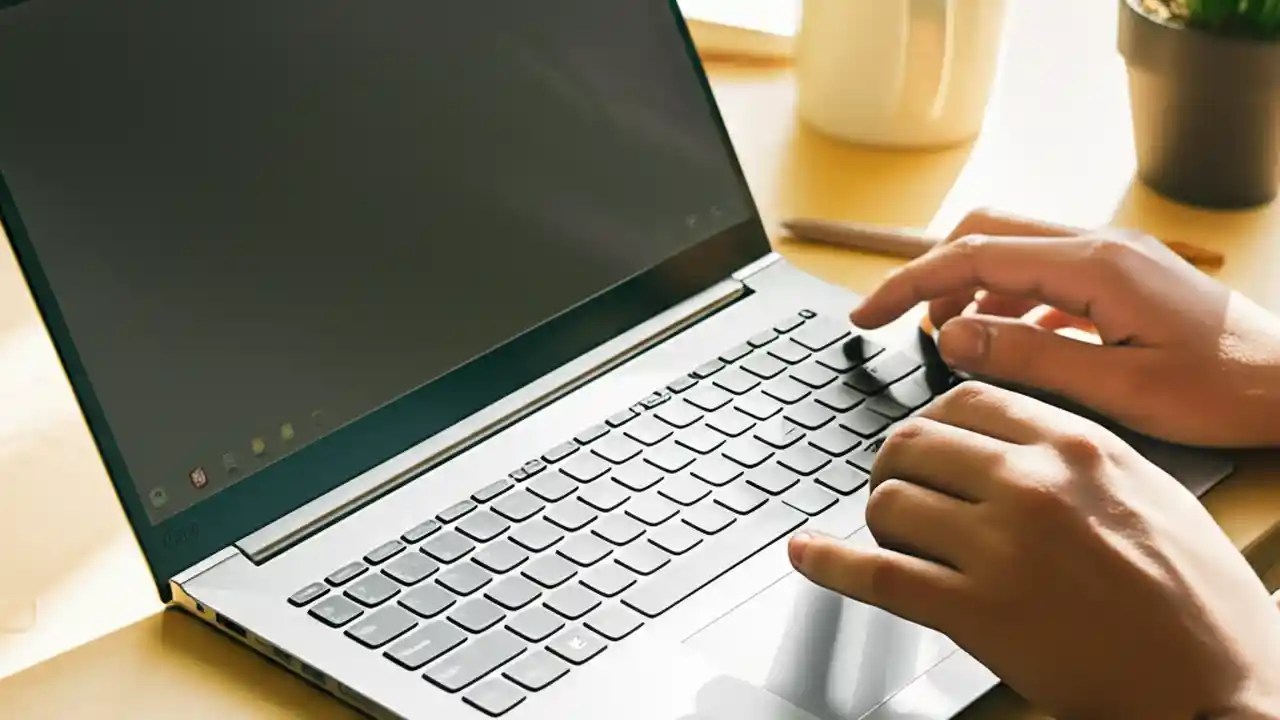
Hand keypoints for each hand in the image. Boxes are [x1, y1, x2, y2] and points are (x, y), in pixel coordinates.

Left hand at [788, 382, 1279, 718]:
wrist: (1218, 686)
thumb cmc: (1196, 597)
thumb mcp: (1148, 490)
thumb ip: (1073, 453)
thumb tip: (1008, 436)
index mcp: (1074, 445)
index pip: (964, 401)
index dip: (930, 423)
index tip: (924, 443)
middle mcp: (1030, 484)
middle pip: (913, 444)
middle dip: (894, 466)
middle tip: (897, 489)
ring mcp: (999, 548)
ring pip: (890, 504)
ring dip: (878, 519)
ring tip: (891, 536)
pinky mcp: (975, 613)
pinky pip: (877, 575)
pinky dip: (829, 564)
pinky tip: (807, 555)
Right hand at [851, 208, 1279, 446]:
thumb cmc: (1225, 391)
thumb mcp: (1118, 386)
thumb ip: (1027, 355)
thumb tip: (952, 333)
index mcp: (1093, 265)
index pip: (971, 256)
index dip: (908, 287)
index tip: (865, 316)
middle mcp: (1099, 245)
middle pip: (984, 235)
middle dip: (928, 275)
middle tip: (889, 321)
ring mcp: (1112, 257)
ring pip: (1012, 251)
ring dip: (968, 288)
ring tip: (947, 340)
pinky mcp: (1122, 276)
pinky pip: (1044, 273)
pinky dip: (1007, 299)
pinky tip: (1005, 340)